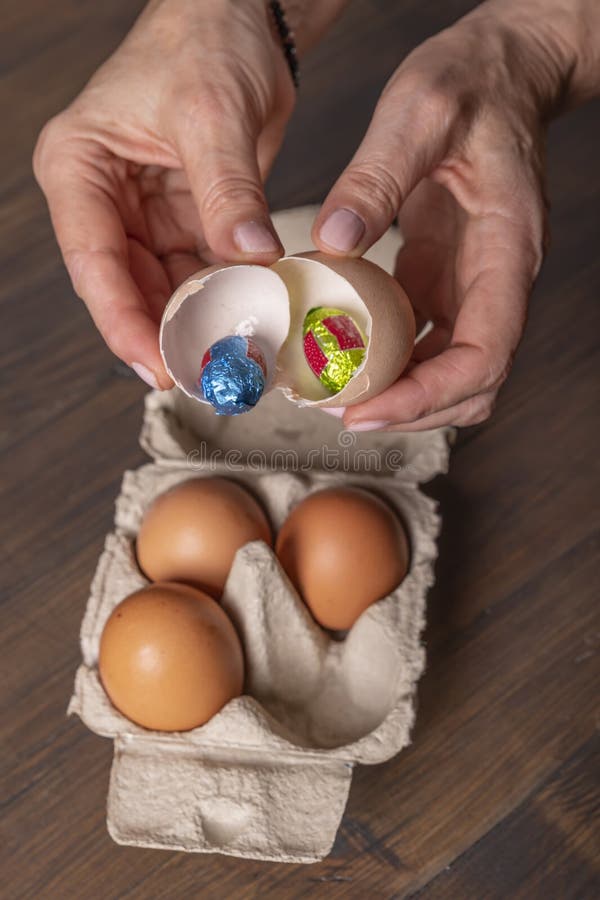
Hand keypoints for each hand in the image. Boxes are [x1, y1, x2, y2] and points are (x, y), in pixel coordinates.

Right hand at [33, 0, 299, 388]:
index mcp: (80, 168)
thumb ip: (226, 190)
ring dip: (199, 324)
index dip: (123, 321)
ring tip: (232, 359)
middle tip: (204, 376)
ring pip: (166, 289)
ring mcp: (145, 215)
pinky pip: (203, 273)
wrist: (244, 20)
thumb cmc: (205, 40)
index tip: (156, 367)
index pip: (93, 261)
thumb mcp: (211, 113)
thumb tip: (249, 259)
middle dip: (165, 334)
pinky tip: (250, 324)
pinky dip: (226, 300)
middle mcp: (105, 198)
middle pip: (127, 287)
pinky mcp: (186, 220)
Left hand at [313, 0, 598, 430]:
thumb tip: (332, 242)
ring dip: (398, 396)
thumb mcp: (420, 110)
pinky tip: (339, 354)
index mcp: (507, 250)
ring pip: (449, 374)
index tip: (366, 411)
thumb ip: (377, 175)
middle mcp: (497, 282)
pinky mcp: (443, 281)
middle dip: (409, 410)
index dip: (429, 397)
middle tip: (337, 411)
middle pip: (471, 385)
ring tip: (331, 394)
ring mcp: (471, 287)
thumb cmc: (473, 85)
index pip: (486, 355)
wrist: (500, 74)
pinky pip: (422, 344)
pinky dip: (386, 363)